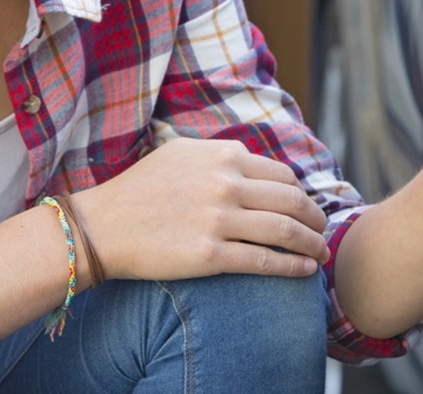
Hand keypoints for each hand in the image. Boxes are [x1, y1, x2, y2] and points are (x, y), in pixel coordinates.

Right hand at [71, 137, 329, 281]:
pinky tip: (305, 270)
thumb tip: (251, 161)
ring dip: (311, 244)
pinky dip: (293, 266)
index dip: (301, 194)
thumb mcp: (180, 152)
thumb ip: (218, 155)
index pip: (281, 175)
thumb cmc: (139, 190)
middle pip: (292, 201)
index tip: (305, 208)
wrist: (101, 227)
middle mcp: (226, 183)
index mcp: (223, 156)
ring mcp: (219, 219)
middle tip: (321, 231)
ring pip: (285, 231)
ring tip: (320, 254)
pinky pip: (265, 261)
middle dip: (315, 218)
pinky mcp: (210, 255)